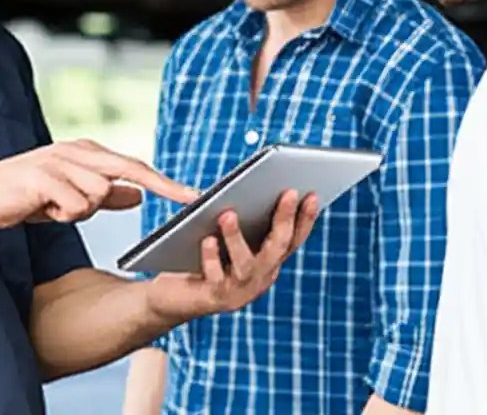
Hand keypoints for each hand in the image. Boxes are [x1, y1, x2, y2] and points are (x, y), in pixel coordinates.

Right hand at [0, 140, 197, 228]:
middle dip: (162, 186)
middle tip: (189, 199)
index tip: (193, 195)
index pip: (133, 166)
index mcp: (84, 152)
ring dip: (79, 211)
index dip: (165, 181)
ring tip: (54, 207)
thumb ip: (105, 194)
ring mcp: (60, 161)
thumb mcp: (70, 195)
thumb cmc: (25, 196)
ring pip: (98, 195)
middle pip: (129, 169)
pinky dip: (62, 215)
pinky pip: (74, 205)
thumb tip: (138, 196)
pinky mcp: (44, 177)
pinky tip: (42, 208)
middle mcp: (76, 151)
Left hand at [143, 189, 319, 323]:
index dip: (306, 218)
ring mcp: (239, 291)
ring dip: (236, 238)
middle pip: (277, 248)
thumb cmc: (202, 260)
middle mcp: (260, 278)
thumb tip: (244, 187)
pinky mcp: (215, 299)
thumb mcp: (226, 238)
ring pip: (246, 265)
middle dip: (284, 220)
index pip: (293, 239)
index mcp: (267, 262)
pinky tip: (205, 240)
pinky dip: (211, 258)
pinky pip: (215, 278)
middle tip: (287, 192)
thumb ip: (239, 218)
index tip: (312, 193)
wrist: (174, 298)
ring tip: (227, 214)